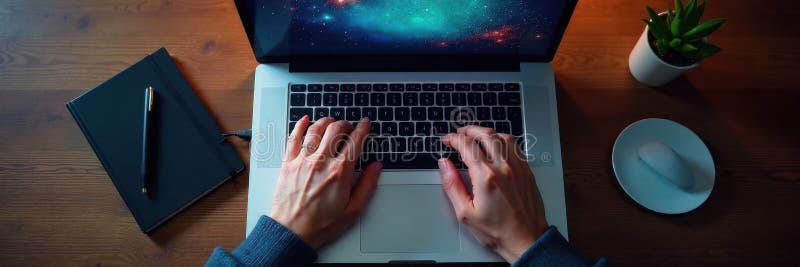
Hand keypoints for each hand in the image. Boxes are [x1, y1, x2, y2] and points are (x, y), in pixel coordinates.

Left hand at [269, 116, 381, 248]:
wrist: (293, 232)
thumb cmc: (321, 224)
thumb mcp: (353, 209)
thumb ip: (367, 185)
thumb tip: (376, 167)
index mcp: (340, 172)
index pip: (355, 141)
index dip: (363, 128)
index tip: (365, 124)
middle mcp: (321, 162)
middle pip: (335, 130)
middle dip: (345, 124)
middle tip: (349, 126)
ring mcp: (303, 160)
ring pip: (315, 129)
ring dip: (326, 121)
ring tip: (331, 122)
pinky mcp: (288, 163)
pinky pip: (293, 137)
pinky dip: (300, 125)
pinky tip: (305, 121)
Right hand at [439, 126, 547, 262]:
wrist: (526, 240)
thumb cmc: (497, 231)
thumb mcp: (465, 213)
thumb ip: (452, 185)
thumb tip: (444, 165)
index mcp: (486, 177)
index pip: (467, 146)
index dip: (454, 139)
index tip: (448, 140)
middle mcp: (503, 168)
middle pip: (485, 135)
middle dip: (469, 130)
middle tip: (460, 134)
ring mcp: (518, 168)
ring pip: (502, 137)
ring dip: (487, 133)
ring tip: (477, 137)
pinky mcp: (527, 171)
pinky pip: (515, 147)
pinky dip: (503, 141)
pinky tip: (497, 146)